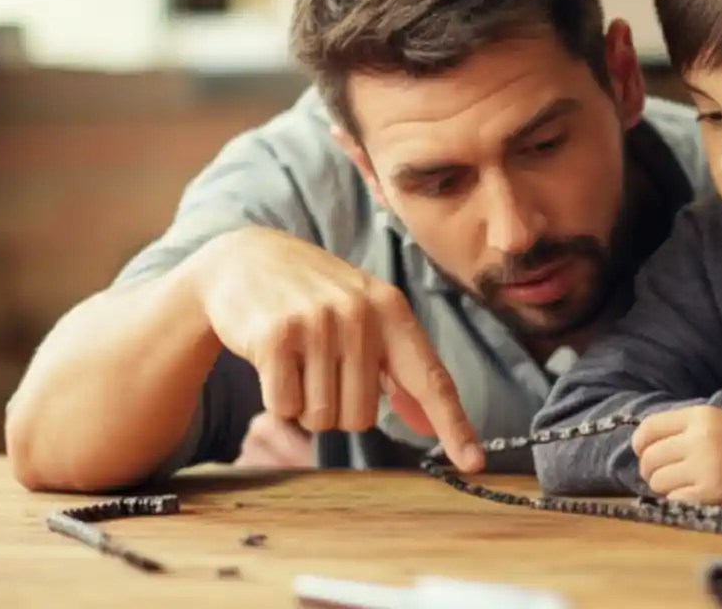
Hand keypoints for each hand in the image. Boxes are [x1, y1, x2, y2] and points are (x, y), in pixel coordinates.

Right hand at [191, 226, 482, 471]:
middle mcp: (360, 314)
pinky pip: (285, 407)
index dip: (454, 425)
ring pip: (322, 417)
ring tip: (297, 359)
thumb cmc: (315, 298)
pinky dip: (277, 397)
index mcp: (392, 310)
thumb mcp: (366, 317)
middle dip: (338, 406)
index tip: (475, 463)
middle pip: (363, 418)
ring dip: (306, 403)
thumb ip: (399, 369)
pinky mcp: (275, 337)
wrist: (246, 259)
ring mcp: (317, 324)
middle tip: (320, 365)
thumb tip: (428, 425)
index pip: (431, 379)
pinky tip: (273, 360)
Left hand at [631, 406, 721, 508]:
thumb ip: (682, 428)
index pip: (648, 428)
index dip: (640, 444)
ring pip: (658, 482)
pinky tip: (695, 497)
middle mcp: (700, 440)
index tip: (644, 453)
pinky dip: (679, 502)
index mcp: (701, 416)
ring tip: (685, 485)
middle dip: (652, 469)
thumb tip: (643, 445)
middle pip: (649, 458)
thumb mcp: (717, 421)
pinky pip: (674, 501)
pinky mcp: (712, 495)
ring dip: (665, 487)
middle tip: (666, 474)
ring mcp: (705, 469)